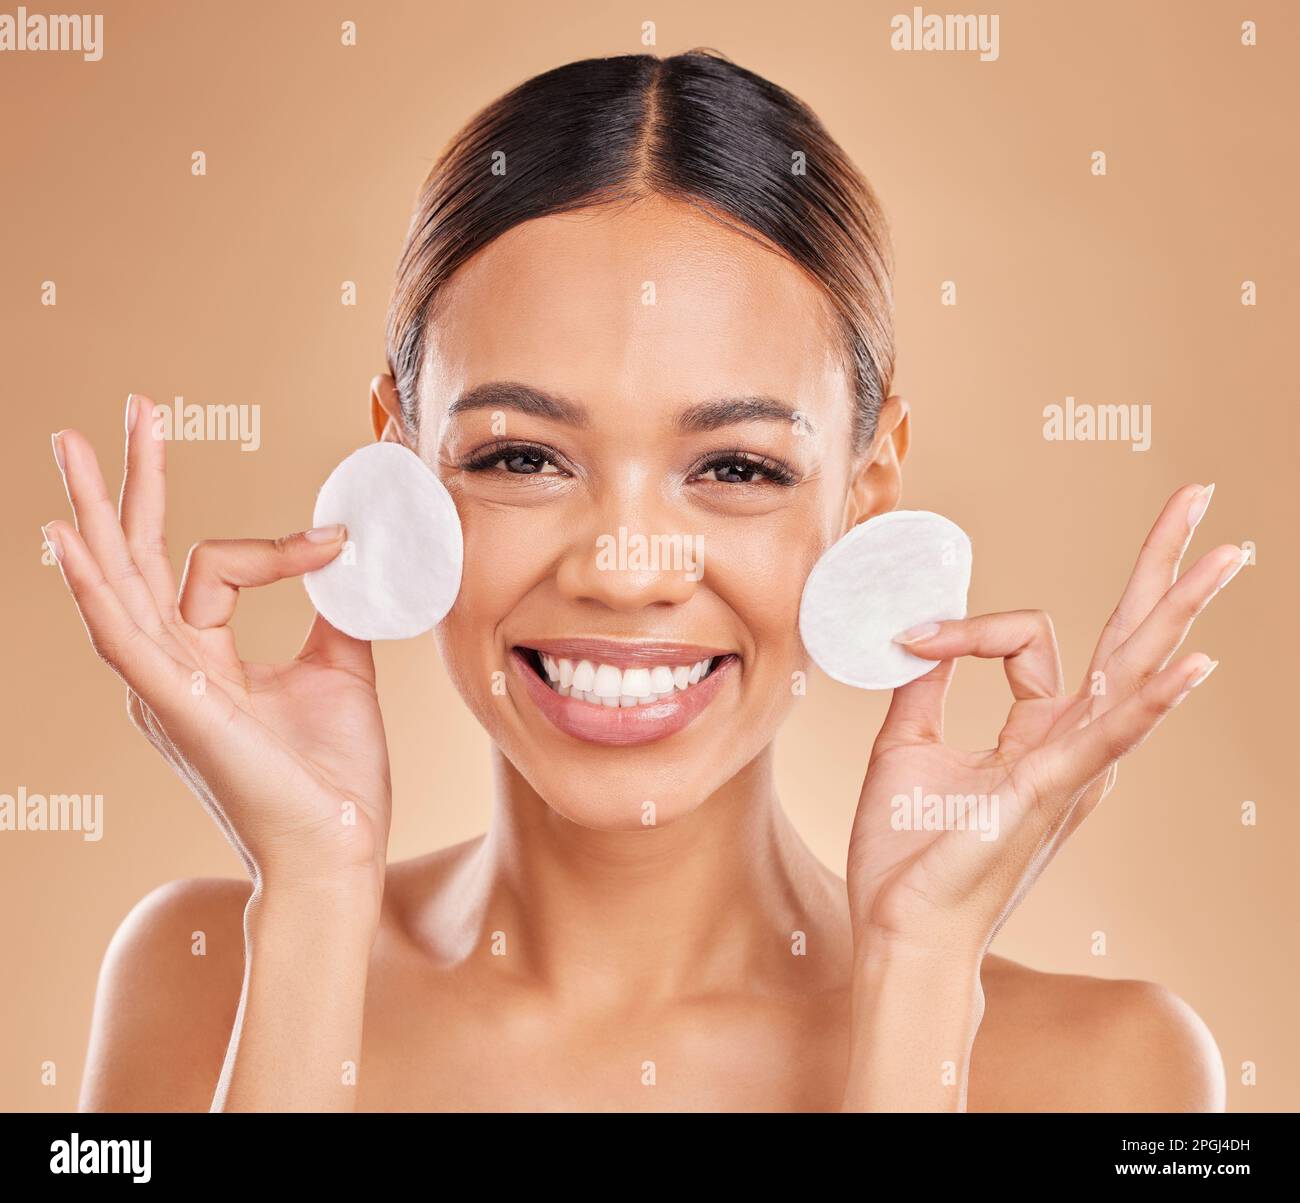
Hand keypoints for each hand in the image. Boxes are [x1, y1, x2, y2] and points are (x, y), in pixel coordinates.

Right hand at [43, 394, 392, 906]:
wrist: (339, 846)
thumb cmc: (331, 774)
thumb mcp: (338, 669)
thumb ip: (333, 611)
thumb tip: (347, 554)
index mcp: (201, 660)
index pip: (209, 568)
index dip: (278, 544)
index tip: (338, 538)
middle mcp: (169, 669)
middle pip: (136, 557)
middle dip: (131, 481)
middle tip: (130, 410)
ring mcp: (164, 690)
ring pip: (118, 583)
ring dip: (97, 511)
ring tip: (74, 446)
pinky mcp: (179, 710)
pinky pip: (126, 640)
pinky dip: (94, 589)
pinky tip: (68, 542)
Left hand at [847, 484, 1244, 959]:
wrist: (900, 929)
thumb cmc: (909, 856)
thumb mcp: (905, 747)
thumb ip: (922, 687)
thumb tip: (917, 630)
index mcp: (1039, 736)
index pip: (1029, 639)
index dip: (967, 625)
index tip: (912, 634)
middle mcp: (1071, 748)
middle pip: (1127, 640)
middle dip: (1161, 570)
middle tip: (1198, 502)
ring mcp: (1070, 771)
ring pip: (1132, 672)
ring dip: (1178, 610)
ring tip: (1225, 554)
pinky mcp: (1049, 793)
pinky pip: (1105, 738)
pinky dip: (1147, 700)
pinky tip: (1190, 665)